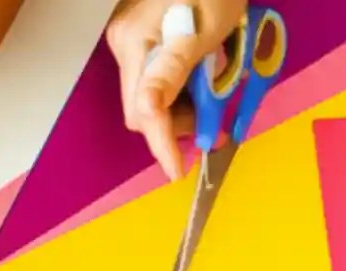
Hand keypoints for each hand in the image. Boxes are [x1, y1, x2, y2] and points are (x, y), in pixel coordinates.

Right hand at [106, 0, 246, 179]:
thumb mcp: (206, 27)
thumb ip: (176, 71)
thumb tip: (150, 111)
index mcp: (138, 44)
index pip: (145, 110)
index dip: (162, 144)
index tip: (176, 169)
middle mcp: (126, 46)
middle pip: (145, 108)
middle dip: (181, 123)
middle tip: (218, 123)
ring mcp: (130, 42)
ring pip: (152, 96)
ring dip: (185, 104)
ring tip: (218, 89)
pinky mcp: (140, 39)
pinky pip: (158, 78)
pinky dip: (182, 86)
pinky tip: (205, 73)